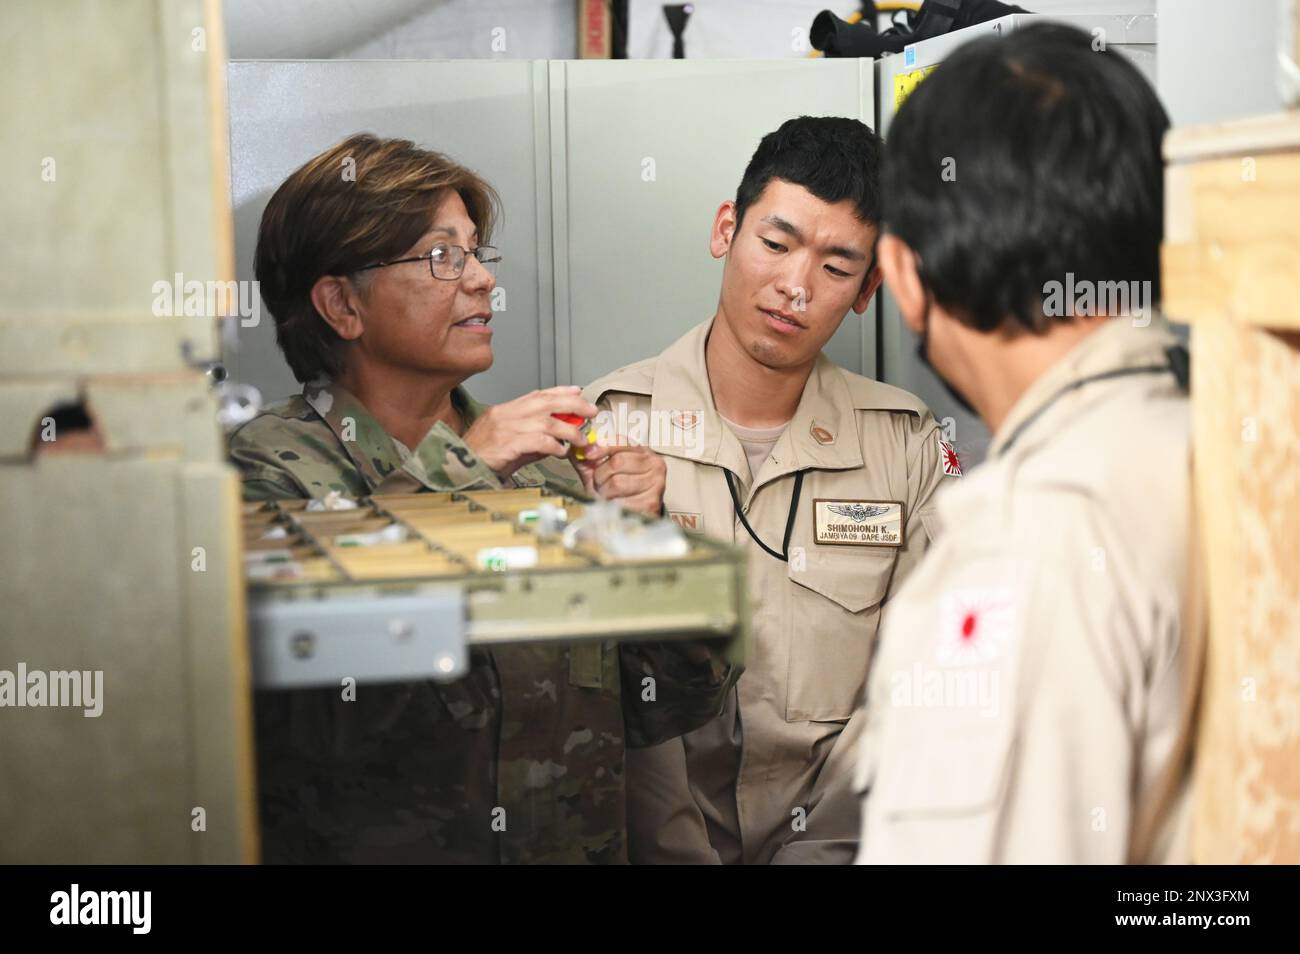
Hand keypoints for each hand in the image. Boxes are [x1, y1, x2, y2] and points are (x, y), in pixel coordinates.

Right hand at [461, 386, 597, 477]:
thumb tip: (560, 438)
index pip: (537, 394)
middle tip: (590, 411)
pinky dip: (553, 445)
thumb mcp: (511, 443)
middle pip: (545, 402)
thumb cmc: (483, 457)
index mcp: (505, 410)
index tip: (577, 392)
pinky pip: (537, 440)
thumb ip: (535, 438)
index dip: (560, 391)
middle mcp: (506, 415)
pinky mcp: (506, 445)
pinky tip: (561, 451)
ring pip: (546, 421)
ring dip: (568, 430)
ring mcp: (505, 428)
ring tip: (581, 440)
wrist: (458, 469)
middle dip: (572, 404)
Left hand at [575, 443, 666, 516]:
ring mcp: (655, 484)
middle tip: (600, 483)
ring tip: (607, 494)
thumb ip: (590, 459)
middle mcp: (654, 465)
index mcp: (643, 452)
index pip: (621, 442)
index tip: (588, 455)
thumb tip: (576, 450)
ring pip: (617, 483)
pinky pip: (621, 501)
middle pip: (617, 463)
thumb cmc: (622, 489)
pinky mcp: (651, 503)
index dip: (602, 447)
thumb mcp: (605, 470)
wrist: (637, 512)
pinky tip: (614, 504)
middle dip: (601, 475)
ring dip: (605, 491)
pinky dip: (611, 504)